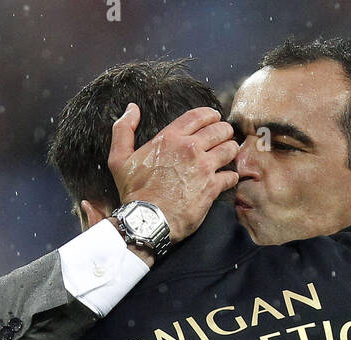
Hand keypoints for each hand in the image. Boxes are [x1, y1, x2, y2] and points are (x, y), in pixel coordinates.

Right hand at [108, 104, 239, 243]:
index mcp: (170, 138)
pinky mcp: (212, 187)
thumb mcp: (119, 158)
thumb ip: (123, 130)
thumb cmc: (134, 191)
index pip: (198, 116)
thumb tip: (132, 109)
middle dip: (224, 130)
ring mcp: (203, 168)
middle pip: (219, 130)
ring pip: (229, 150)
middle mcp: (190, 148)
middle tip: (225, 135)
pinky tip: (228, 177)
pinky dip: (231, 176)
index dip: (210, 114)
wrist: (148, 220)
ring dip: (231, 149)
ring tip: (229, 152)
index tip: (214, 117)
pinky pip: (231, 176)